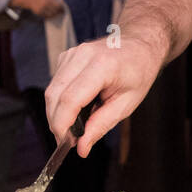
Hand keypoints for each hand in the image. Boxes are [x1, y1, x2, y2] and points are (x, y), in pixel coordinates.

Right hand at [13, 0, 63, 18]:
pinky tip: (50, 14)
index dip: (61, 8)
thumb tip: (61, 2)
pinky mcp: (38, 12)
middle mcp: (45, 4)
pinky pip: (46, 16)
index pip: (58, 5)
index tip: (63, 9)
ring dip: (54, 14)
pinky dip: (49, 16)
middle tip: (61, 12)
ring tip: (56, 13)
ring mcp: (42, 8)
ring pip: (51, 14)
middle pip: (55, 10)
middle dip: (58, 12)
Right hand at [45, 36, 162, 156]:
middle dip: (56, 123)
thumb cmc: (139, 71)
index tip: (65, 143)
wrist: (140, 44)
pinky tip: (75, 109)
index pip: (70, 99)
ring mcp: (72, 53)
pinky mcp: (67, 56)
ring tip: (73, 128)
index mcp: (102, 66)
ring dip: (56, 113)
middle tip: (68, 140)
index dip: (62, 125)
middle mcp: (82, 56)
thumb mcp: (127, 103)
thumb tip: (82, 147)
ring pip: (51, 90)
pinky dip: (60, 101)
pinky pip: (56, 83)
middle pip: (54, 96)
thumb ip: (102, 125)